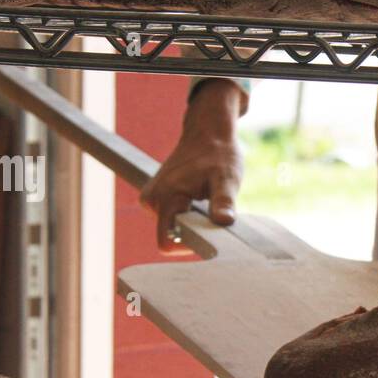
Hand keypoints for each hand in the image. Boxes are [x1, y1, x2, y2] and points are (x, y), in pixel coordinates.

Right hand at [140, 79, 245, 253]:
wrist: (207, 132)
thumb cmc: (219, 154)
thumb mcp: (227, 178)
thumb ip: (223, 201)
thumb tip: (224, 221)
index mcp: (164, 198)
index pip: (168, 242)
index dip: (191, 245)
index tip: (210, 232)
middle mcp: (151, 201)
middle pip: (171, 238)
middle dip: (194, 232)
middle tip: (211, 209)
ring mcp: (150, 201)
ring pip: (172, 230)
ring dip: (192, 223)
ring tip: (205, 199)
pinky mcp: (154, 200)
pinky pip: (171, 221)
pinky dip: (187, 216)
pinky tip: (198, 199)